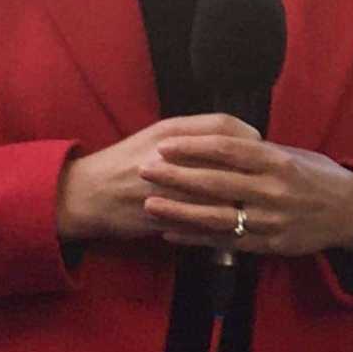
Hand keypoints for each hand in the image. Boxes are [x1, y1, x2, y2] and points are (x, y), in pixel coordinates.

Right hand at [54, 114, 257, 243]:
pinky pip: (203, 222)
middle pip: (227, 159)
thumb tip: (238, 136)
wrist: (88, 194)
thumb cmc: (126, 161)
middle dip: (251, 170)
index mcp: (171, 133)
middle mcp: (172, 156)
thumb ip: (195, 132)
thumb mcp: (157, 135)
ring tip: (254, 203)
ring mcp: (168, 188)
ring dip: (241, 200)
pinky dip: (223, 224)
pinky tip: (235, 225)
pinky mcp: (164, 217)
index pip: (223, 126)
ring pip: (220, 194)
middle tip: (264, 178)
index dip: (248, 136)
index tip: (260, 146)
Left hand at [139, 129, 352, 256]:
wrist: (351, 213)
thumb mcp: (293, 155)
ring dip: (179, 212)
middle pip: (216, 182)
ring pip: (217, 217)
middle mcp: (273, 190)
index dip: (193, 147)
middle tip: (143, 170)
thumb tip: (217, 140)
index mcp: (277, 161)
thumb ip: (257, 152)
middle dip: (176, 176)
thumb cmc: (317, 177)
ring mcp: (270, 220)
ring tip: (148, 205)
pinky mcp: (269, 245)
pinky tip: (170, 234)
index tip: (164, 144)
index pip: (228, 150)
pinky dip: (196, 238)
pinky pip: (226, 242)